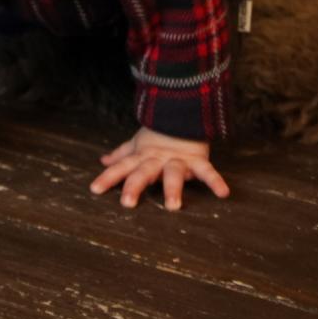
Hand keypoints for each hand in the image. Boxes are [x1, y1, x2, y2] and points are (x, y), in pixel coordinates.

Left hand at [90, 127, 231, 210]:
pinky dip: (215, 181)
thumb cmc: (159, 135)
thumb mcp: (138, 145)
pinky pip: (207, 171)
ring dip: (172, 188)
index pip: (122, 167)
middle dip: (135, 186)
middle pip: (143, 172)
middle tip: (127, 203)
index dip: (108, 177)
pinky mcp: (197, 159)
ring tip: (172, 206)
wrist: (184, 112)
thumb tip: (102, 160)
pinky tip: (223, 193)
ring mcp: (177, 159)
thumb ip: (121, 155)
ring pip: (173, 173)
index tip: (94, 190)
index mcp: (142, 156)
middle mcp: (157, 159)